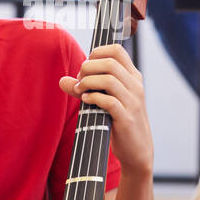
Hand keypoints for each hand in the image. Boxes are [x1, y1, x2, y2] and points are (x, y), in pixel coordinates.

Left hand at [59, 43, 151, 175]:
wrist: (137, 150)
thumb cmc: (119, 121)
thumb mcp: (105, 100)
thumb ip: (85, 88)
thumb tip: (62, 80)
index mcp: (132, 77)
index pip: (117, 50)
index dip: (96, 53)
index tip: (86, 67)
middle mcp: (135, 86)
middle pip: (110, 62)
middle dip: (87, 68)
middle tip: (79, 81)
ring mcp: (133, 101)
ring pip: (109, 80)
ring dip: (88, 83)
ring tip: (80, 91)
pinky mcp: (126, 118)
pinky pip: (108, 101)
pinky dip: (92, 98)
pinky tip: (85, 101)